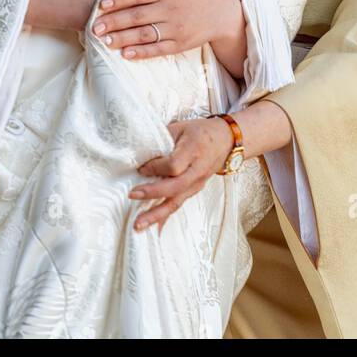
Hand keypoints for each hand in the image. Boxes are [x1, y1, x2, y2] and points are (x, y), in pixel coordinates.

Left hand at [92, 0, 239, 58]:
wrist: (220, 11)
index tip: (101, 4)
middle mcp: (170, 8)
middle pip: (138, 16)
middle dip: (115, 22)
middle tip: (95, 27)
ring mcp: (175, 28)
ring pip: (145, 34)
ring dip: (123, 39)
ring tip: (105, 41)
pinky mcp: (179, 44)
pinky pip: (158, 50)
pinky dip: (142, 52)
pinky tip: (126, 54)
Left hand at [129, 117, 233, 232]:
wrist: (224, 141)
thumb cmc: (200, 132)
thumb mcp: (180, 127)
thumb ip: (161, 139)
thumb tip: (138, 152)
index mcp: (193, 150)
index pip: (174, 165)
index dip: (155, 167)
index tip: (140, 168)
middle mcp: (196, 171)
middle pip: (174, 187)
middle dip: (152, 193)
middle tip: (132, 195)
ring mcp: (196, 184)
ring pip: (176, 202)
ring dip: (156, 214)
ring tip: (139, 224)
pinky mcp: (194, 191)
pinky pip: (178, 205)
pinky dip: (165, 218)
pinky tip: (153, 229)